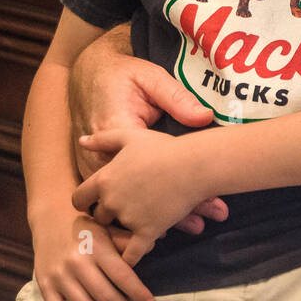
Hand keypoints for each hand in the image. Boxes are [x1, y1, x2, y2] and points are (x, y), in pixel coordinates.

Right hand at [28, 206, 154, 300]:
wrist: (51, 218)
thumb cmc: (87, 225)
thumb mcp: (108, 227)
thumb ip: (126, 241)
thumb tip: (152, 245)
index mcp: (97, 247)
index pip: (122, 276)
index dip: (137, 293)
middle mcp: (77, 263)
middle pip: (105, 296)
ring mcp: (59, 276)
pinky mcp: (44, 285)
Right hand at [69, 24, 228, 233]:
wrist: (89, 74)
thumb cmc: (122, 76)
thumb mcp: (150, 79)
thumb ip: (175, 98)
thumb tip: (204, 117)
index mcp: (115, 130)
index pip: (153, 168)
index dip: (183, 184)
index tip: (211, 198)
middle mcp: (100, 158)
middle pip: (140, 194)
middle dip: (176, 208)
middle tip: (211, 216)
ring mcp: (95, 168)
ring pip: (128, 205)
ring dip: (160, 217)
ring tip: (197, 224)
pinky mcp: (96, 172)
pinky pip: (116, 200)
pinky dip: (139, 214)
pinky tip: (164, 226)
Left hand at [72, 129, 210, 264]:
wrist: (194, 165)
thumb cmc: (164, 148)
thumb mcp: (130, 136)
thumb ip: (103, 139)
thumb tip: (81, 141)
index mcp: (104, 179)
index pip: (78, 199)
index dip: (86, 202)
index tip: (95, 203)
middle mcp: (111, 201)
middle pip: (98, 218)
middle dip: (107, 216)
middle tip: (121, 213)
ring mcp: (128, 218)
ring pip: (114, 235)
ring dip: (120, 234)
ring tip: (132, 228)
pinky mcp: (146, 232)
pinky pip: (130, 254)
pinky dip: (128, 260)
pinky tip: (129, 261)